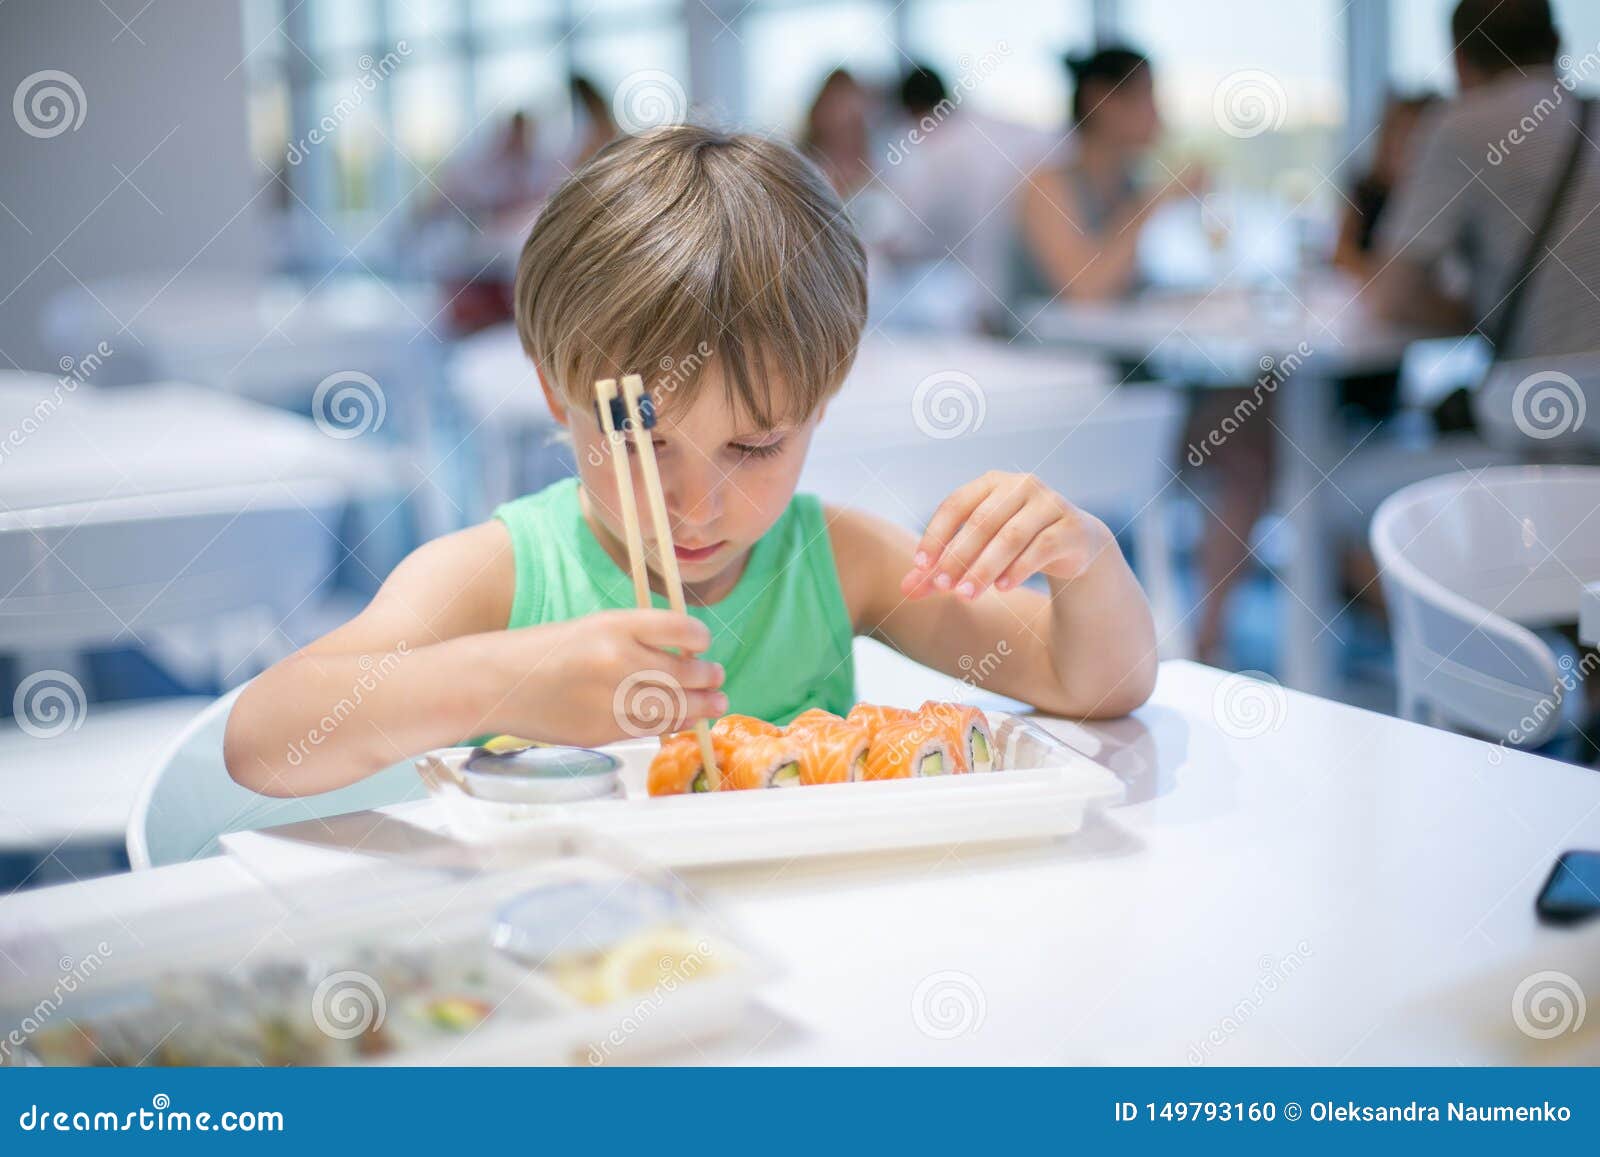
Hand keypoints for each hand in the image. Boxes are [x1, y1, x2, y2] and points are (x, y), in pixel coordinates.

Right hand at [479, 609, 726, 745]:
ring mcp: (612, 699)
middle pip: (685, 672)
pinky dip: (672, 724)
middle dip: (709, 677)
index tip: (703, 643)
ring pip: (674, 706)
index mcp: (615, 625)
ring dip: (700, 705)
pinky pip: (651, 728)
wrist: (499, 682)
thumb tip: (684, 653)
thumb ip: (637, 637)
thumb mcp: (593, 628)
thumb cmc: (546, 651)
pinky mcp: (605, 730)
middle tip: (718, 677)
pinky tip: (682, 720)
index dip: (699, 637)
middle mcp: (618, 660)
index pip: (679, 628)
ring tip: (715, 704)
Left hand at [900, 471, 1112, 600]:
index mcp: (991, 483)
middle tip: (942, 587)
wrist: (1074, 543)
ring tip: (965, 596)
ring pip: (1010, 537)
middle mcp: (1020, 485)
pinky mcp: (1070, 528)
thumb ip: (942, 568)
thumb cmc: (1015, 544)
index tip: (920, 566)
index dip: (935, 535)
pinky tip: (1002, 588)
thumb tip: (906, 590)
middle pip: (981, 522)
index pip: (955, 504)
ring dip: (984, 568)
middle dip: (958, 557)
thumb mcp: (977, 551)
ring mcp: (1048, 504)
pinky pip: (1041, 548)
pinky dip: (1018, 569)